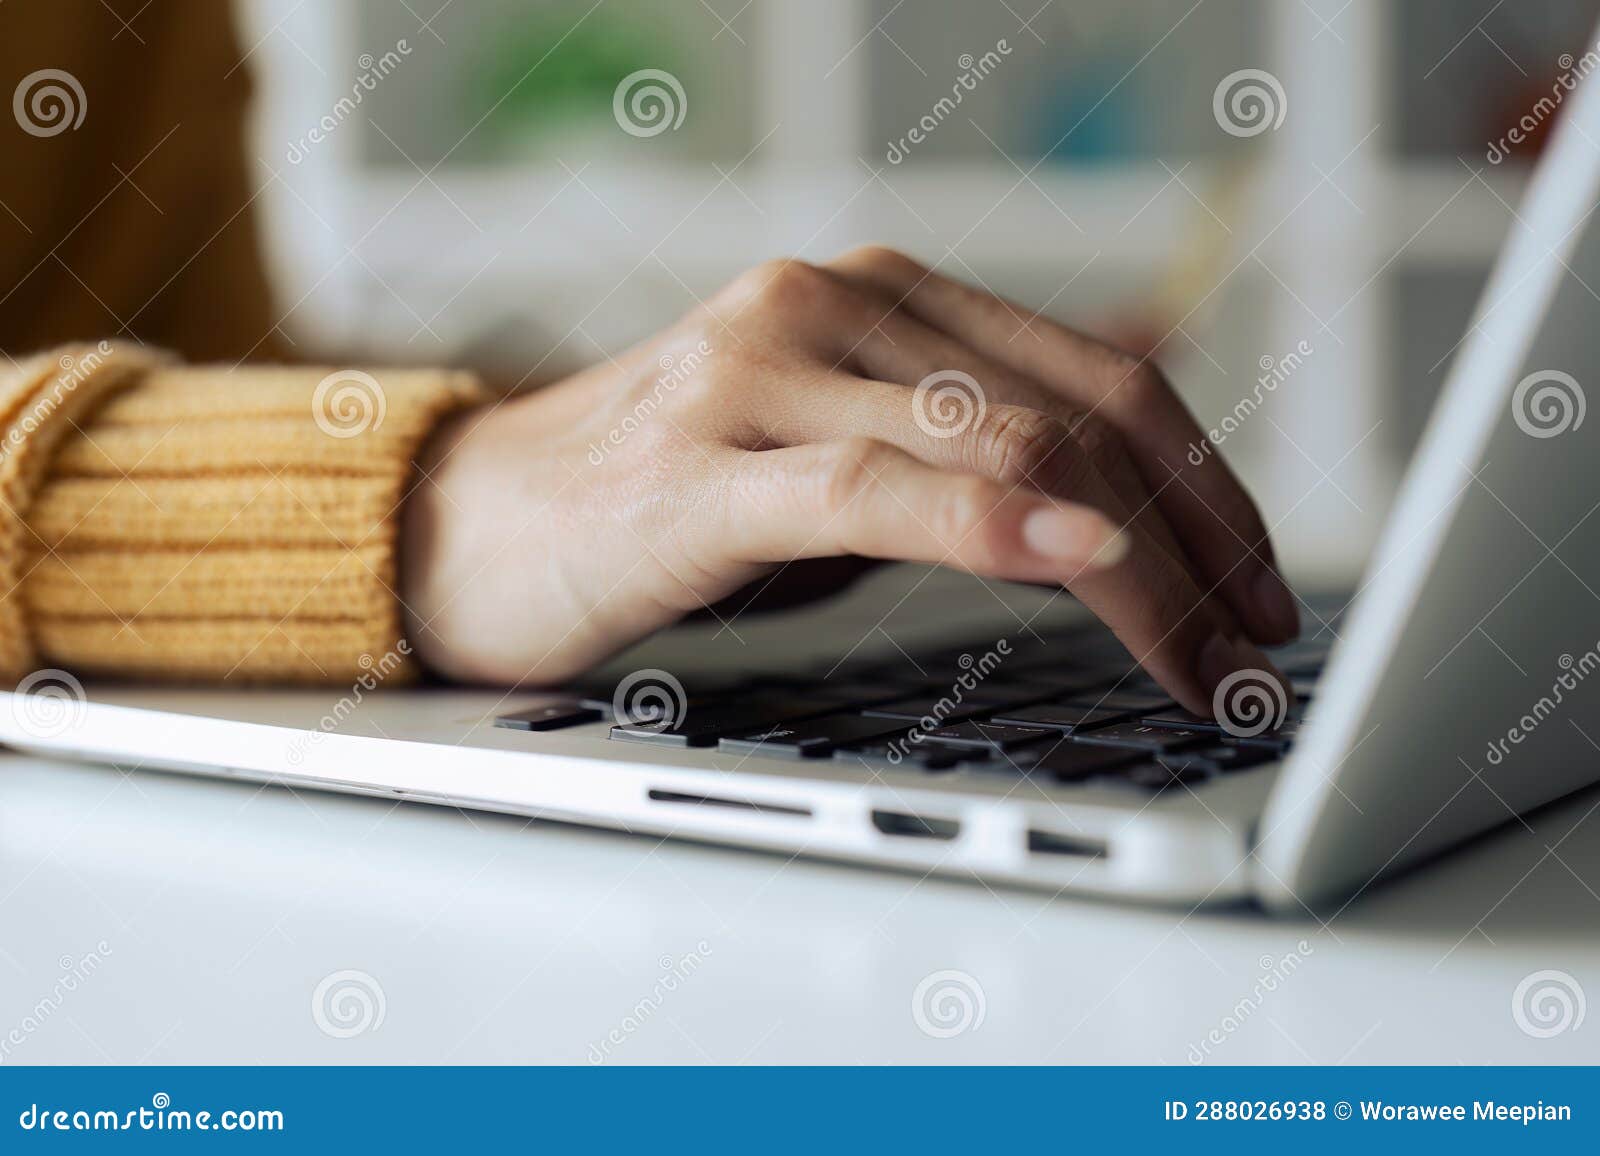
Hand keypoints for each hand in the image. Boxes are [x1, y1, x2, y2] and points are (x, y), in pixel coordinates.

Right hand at [400, 247, 1295, 714]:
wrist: (466, 524)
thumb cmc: (656, 504)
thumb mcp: (832, 466)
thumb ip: (954, 459)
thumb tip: (1105, 500)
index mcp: (880, 300)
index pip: (1100, 380)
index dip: (1211, 486)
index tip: (1261, 588)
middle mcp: (832, 305)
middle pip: (1080, 414)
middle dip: (1200, 542)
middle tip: (1257, 649)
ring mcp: (763, 372)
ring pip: (1006, 445)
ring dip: (1140, 563)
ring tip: (1203, 659)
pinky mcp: (700, 466)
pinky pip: (876, 485)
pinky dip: (994, 523)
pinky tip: (1084, 558)